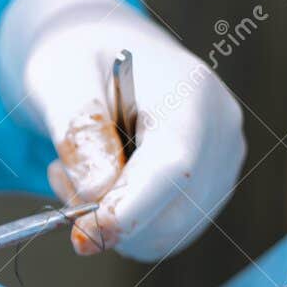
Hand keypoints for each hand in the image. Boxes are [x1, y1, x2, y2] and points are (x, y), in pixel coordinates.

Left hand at [0, 0, 244, 260]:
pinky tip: (105, 182)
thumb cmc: (80, 58)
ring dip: (112, 223)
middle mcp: (221, 132)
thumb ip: (80, 132)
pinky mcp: (212, 187)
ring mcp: (224, 163)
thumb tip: (99, 192)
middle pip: (174, 215)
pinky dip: (128, 224)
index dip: (129, 210)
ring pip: (168, 234)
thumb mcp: (61, 79)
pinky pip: (167, 234)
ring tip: (79, 170)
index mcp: (190, 94)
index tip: (83, 236)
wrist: (106, 50)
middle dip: (109, 219)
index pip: (173, 168)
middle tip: (61, 177)